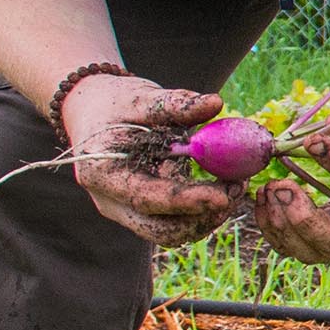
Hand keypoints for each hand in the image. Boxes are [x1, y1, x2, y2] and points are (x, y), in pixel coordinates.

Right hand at [63, 76, 237, 247]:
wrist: (93, 112)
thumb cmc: (115, 103)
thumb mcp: (142, 97)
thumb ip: (176, 103)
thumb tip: (215, 103)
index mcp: (101, 173)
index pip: (146, 197)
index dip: (186, 200)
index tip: (223, 195)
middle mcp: (109, 201)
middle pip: (160, 228)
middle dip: (202, 216)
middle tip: (236, 190)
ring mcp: (124, 211)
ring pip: (170, 232)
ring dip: (206, 217)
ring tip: (235, 186)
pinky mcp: (140, 212)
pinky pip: (173, 222)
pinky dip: (200, 212)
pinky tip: (222, 188)